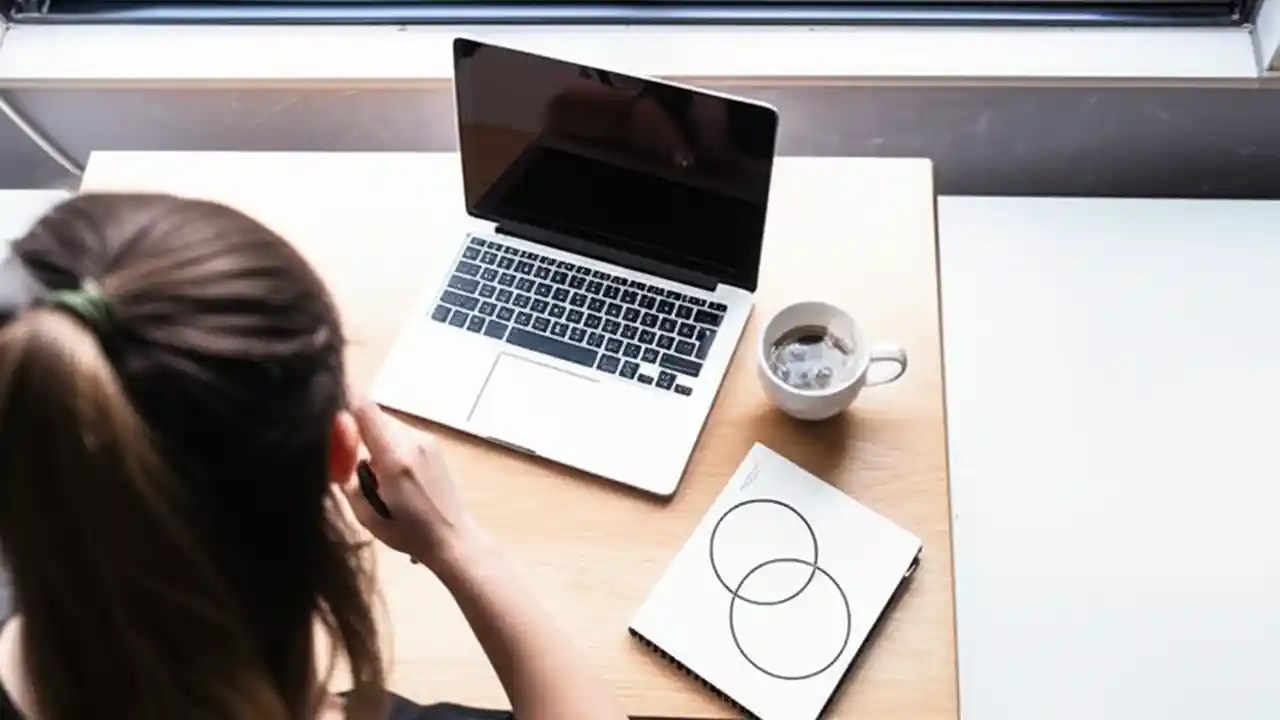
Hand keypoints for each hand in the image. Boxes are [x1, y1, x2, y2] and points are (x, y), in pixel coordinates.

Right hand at [342, 402, 480, 569]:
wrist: (454, 536)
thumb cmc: (410, 534)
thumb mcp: (369, 517)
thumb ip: (349, 484)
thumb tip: (335, 458)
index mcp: (395, 460)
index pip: (365, 410)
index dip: (344, 411)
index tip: (334, 433)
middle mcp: (413, 441)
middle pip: (373, 414)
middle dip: (356, 431)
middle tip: (351, 461)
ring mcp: (427, 439)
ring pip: (387, 422)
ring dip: (374, 438)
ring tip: (376, 473)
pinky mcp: (433, 443)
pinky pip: (400, 431)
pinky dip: (389, 444)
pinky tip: (393, 471)